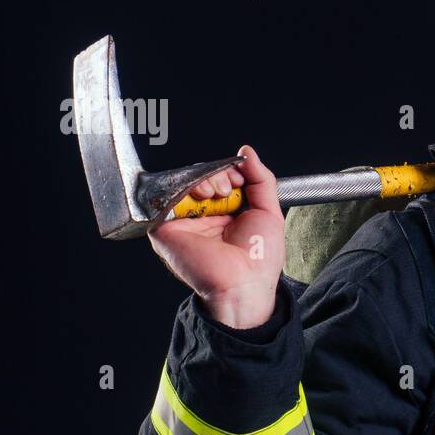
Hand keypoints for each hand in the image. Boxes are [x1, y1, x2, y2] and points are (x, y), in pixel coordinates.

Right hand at [147, 145, 285, 327]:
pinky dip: (184, 186)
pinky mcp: (165, 228)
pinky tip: (203, 196)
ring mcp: (183, 222)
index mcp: (224, 215)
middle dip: (217, 174)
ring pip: (183, 183)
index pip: (219, 180)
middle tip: (229, 189)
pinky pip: (165, 196)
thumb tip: (247, 152)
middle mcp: (202, 217)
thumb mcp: (269, 211)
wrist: (245, 282)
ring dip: (203, 178)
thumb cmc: (259, 259)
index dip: (228, 173)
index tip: (240, 179)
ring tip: (218, 194)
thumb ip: (261, 179)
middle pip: (200, 178)